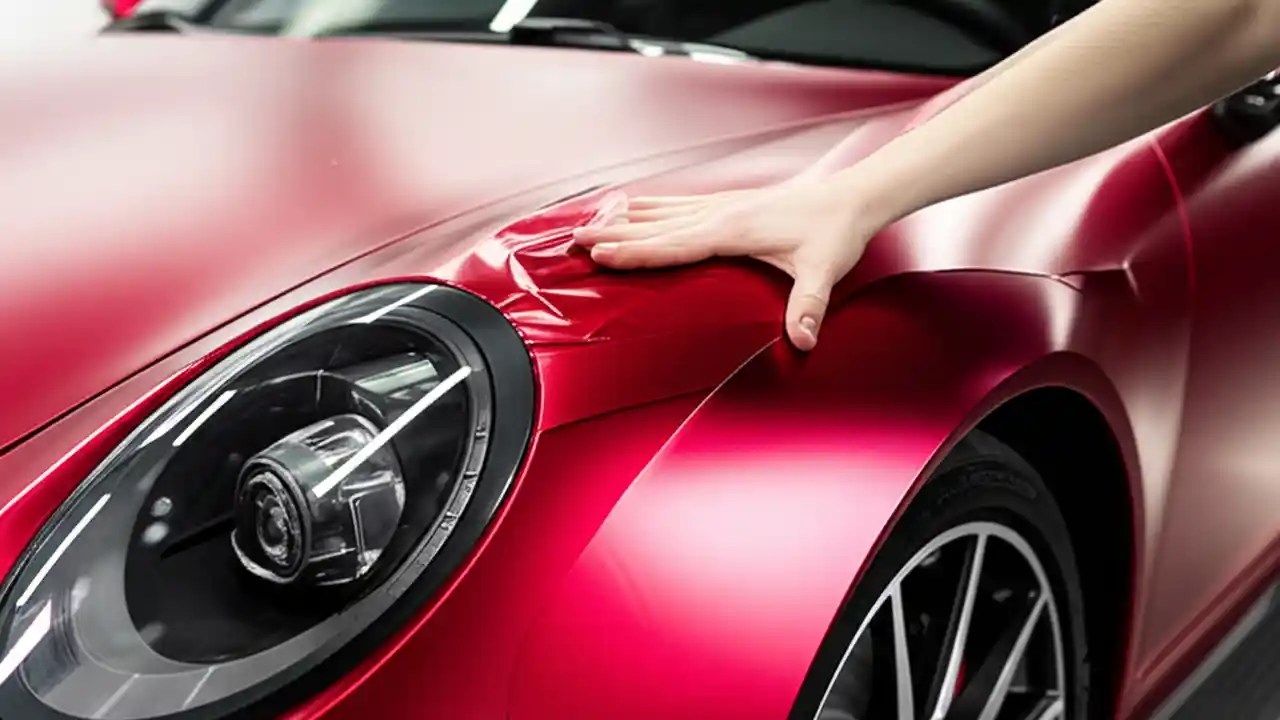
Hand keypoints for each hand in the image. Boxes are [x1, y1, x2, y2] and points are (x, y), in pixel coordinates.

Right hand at [573, 176, 880, 350]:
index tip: (600, 254)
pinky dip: (648, 207)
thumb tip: (802, 340)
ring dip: (623, 219)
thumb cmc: (835, 234)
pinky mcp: (728, 203)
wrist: (851, 198)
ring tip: (588, 222)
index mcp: (733, 229)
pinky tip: (632, 207)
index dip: (636, 252)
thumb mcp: (824, 273)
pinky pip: (676, 204)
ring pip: (660, 212)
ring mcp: (721, 204)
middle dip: (613, 234)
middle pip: (655, 226)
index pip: (673, 244)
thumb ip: (808, 306)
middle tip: (573, 240)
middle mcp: (720, 212)